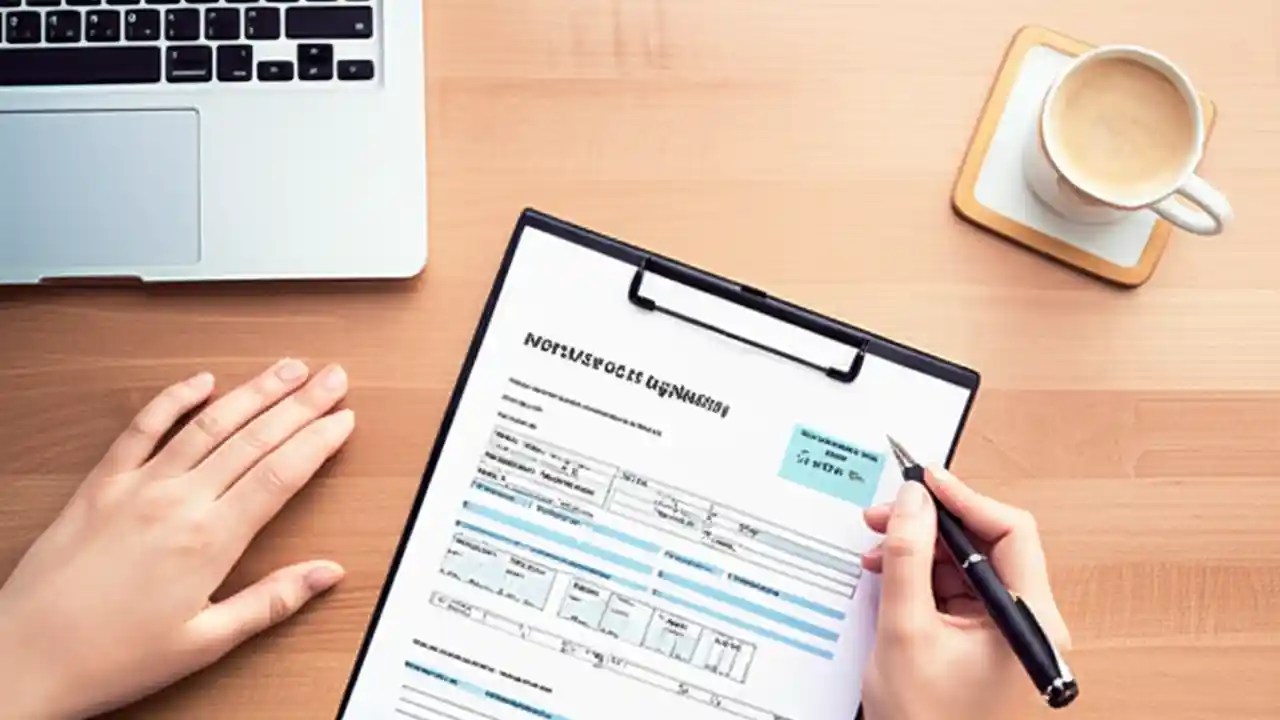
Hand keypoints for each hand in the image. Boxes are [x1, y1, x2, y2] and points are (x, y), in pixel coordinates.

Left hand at [0, 360, 354, 718]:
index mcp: (210, 540)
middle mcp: (178, 502)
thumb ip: (271, 600)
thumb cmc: (111, 657)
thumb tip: (326, 574)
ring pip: (209, 424)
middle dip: (301, 404)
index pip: (281, 473)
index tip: (344, 419)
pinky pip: (142, 428)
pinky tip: (202, 382)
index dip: (318, 440)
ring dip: (253, 392)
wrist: (25, 658)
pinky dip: (174, 399)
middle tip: (333, 378)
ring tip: (287, 370)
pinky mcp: (101, 484)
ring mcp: (138, 487)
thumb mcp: (205, 641)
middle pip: (255, 438)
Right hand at [859, 468, 1070, 719]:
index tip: (925, 480)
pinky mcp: (980, 634)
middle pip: (985, 543)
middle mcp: (1026, 620)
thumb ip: (908, 558)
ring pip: (965, 562)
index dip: (965, 498)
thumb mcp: (906, 629)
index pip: (1011, 532)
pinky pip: (953, 586)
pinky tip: (888, 571)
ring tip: (879, 544)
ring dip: (920, 547)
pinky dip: (919, 573)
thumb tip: (914, 500)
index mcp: (1030, 620)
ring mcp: (1003, 627)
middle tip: (889, 511)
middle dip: (932, 523)